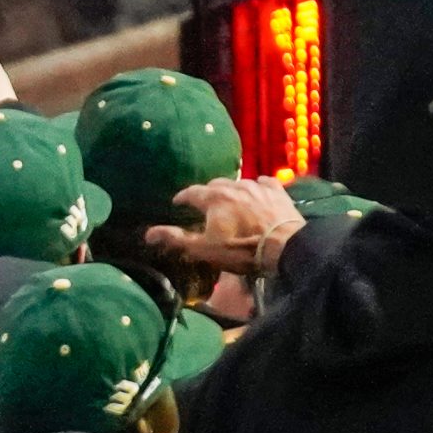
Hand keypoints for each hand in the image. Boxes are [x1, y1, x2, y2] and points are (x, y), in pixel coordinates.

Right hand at [144, 177, 304, 277]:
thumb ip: (177, 238)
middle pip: (215, 185)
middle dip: (207, 193)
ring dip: (231, 191)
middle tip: (205, 204)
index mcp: (213, 198)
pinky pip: (263, 182)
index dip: (183, 197)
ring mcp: (257, 186)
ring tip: (230, 201)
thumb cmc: (241, 249)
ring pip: (238, 183)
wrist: (284, 247)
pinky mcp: (277, 191)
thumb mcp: (205, 248)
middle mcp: (233, 185)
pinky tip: (257, 192)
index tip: (178, 202)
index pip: (191, 192)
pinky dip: (256, 187)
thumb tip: (148, 233)